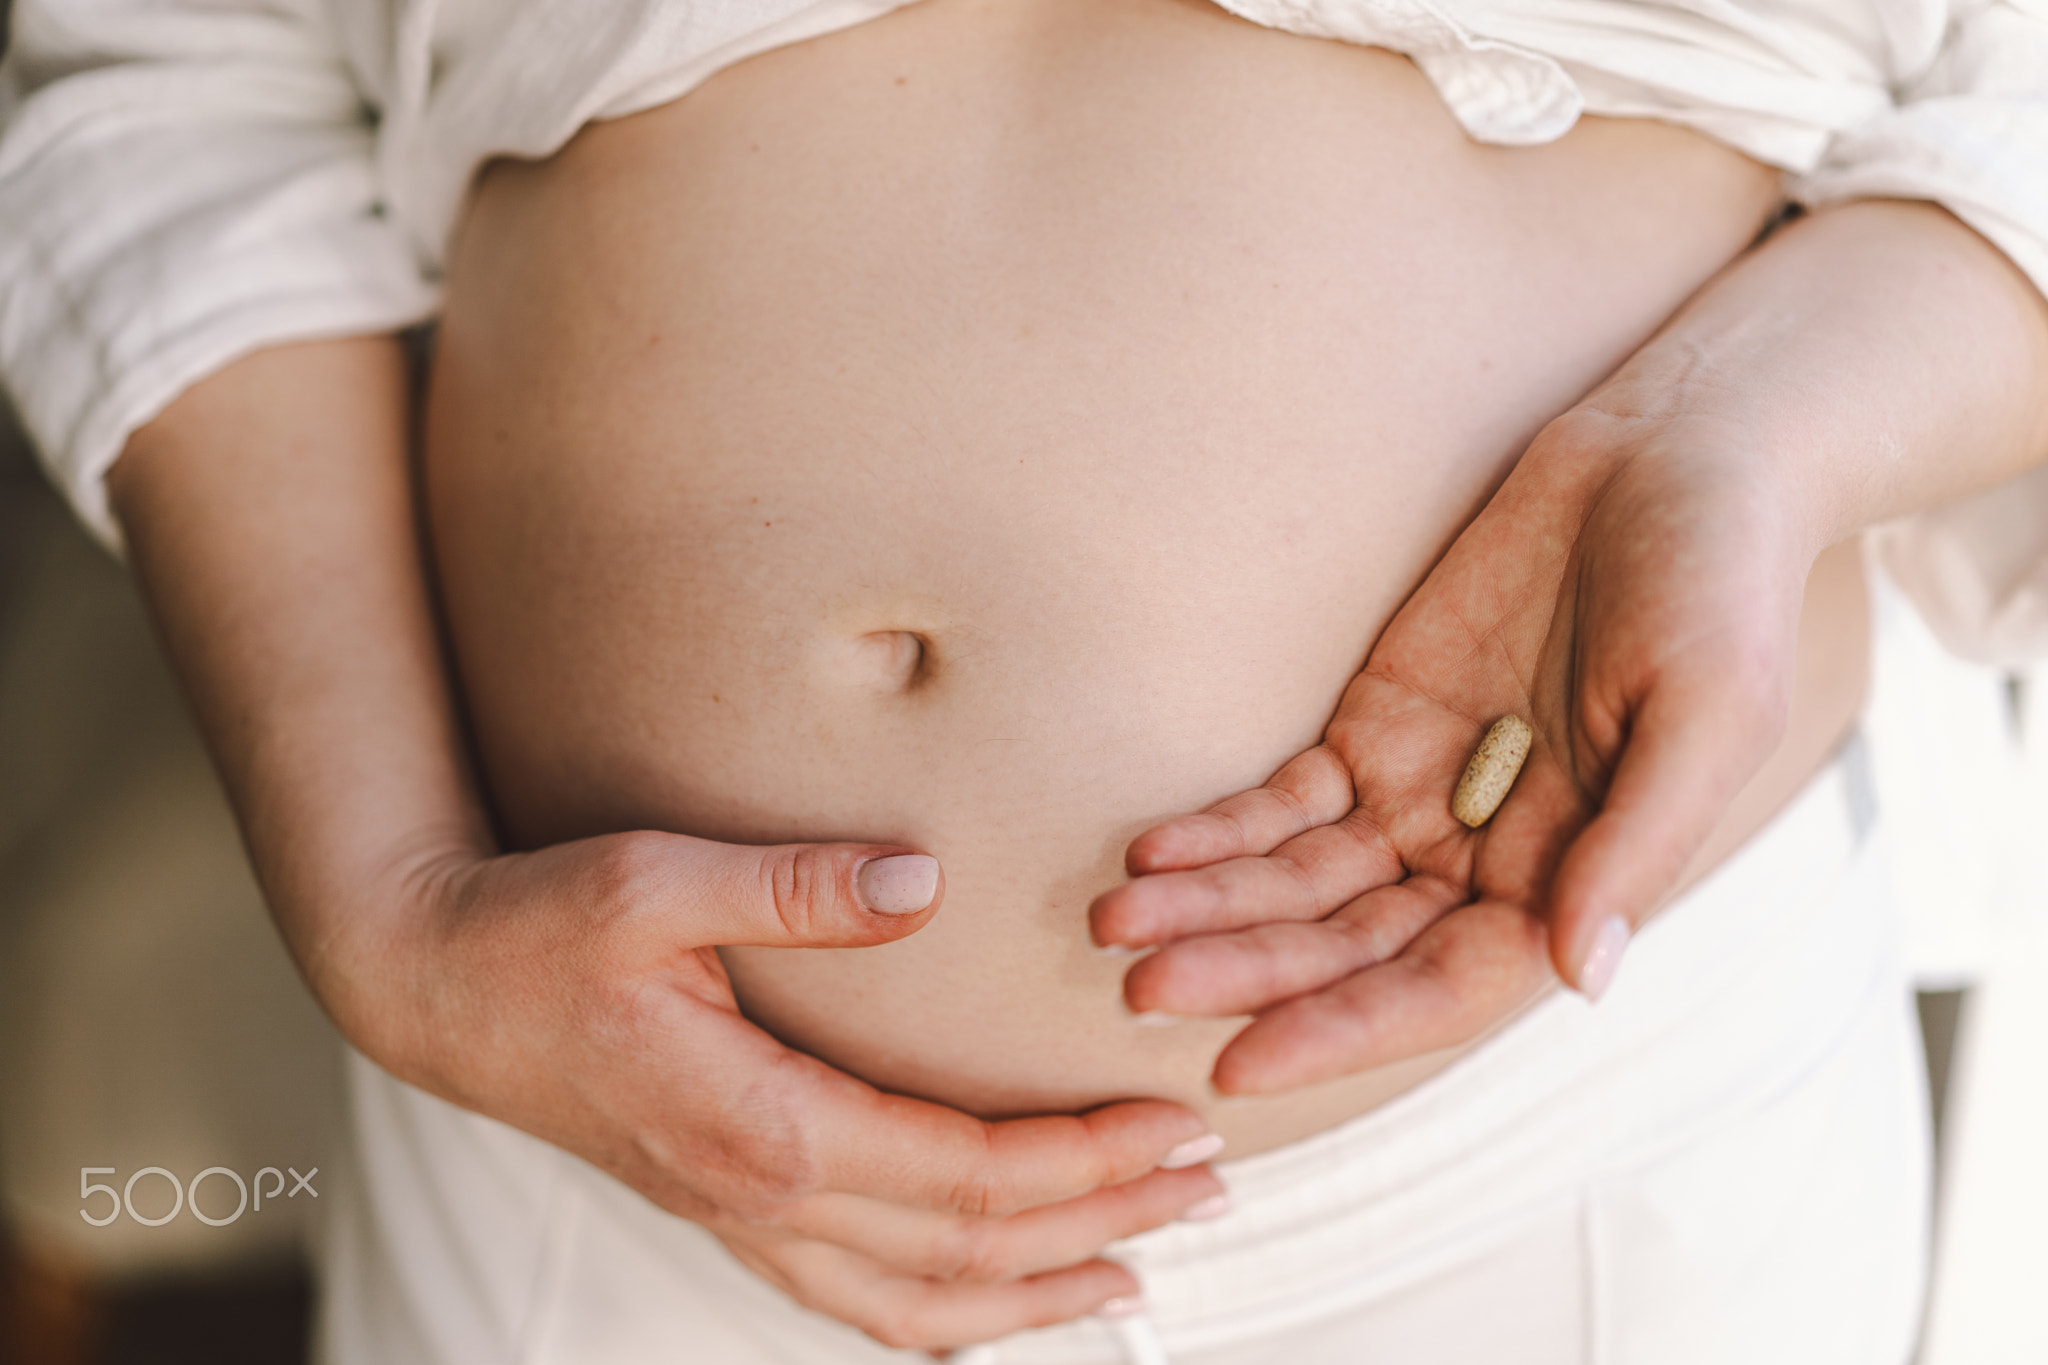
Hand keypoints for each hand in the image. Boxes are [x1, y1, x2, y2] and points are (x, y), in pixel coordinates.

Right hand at [107, 339, 1221, 1352]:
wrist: (431, 985)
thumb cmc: (538, 926)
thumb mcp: (656, 882)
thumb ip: (793, 884)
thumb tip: (924, 879)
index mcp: (766, 1128)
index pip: (970, 1177)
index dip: (1085, 1163)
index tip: (1175, 1130)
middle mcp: (764, 1197)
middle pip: (969, 1255)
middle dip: (1098, 1227)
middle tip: (1206, 1190)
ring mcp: (742, 1218)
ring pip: (917, 1304)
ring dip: (1035, 1292)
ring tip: (1136, 1270)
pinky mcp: (726, 1206)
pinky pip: (856, 1298)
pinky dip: (945, 1313)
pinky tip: (994, 1298)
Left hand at [1089, 201, 2047, 1098]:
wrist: (1668, 460)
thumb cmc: (1716, 592)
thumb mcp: (1707, 714)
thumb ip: (1639, 847)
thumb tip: (1581, 976)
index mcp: (1570, 886)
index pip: (1441, 988)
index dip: (1346, 1030)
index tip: (1244, 1062)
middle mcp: (1485, 863)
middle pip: (1347, 945)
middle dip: (1248, 969)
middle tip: (1143, 985)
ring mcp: (1420, 796)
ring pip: (1299, 881)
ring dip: (1211, 907)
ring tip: (1118, 920)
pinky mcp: (1372, 729)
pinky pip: (1283, 801)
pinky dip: (1220, 830)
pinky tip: (1154, 850)